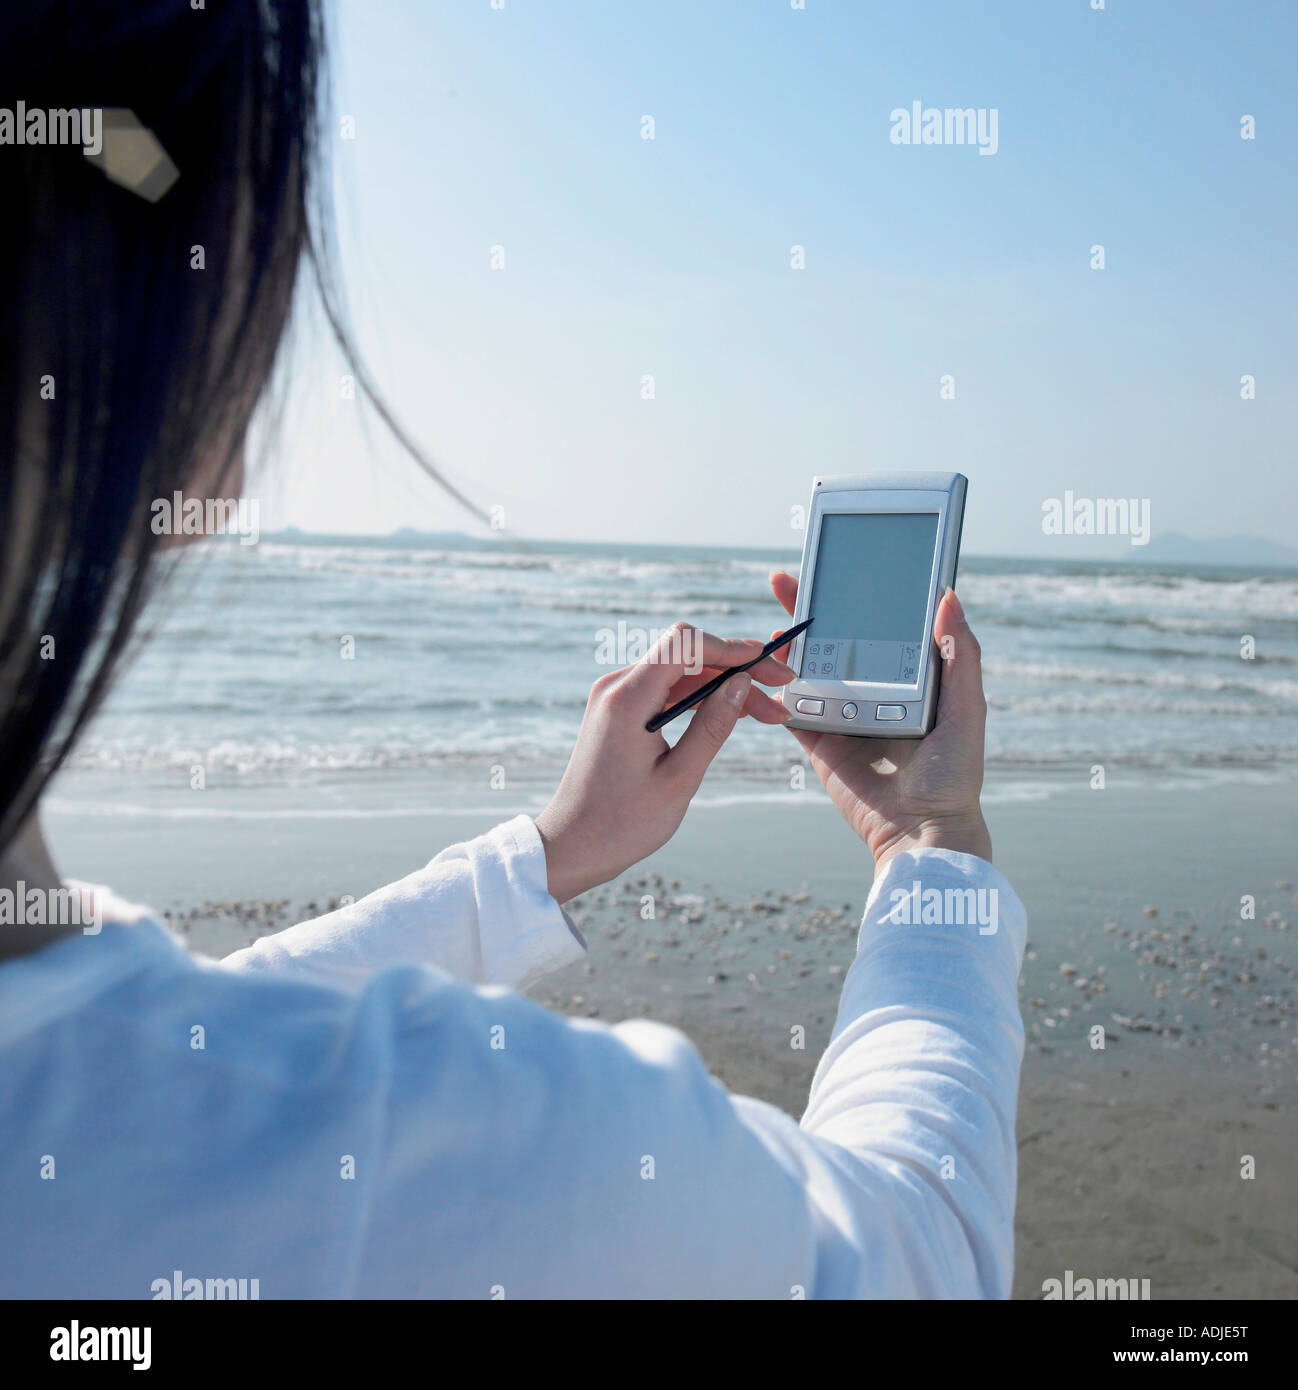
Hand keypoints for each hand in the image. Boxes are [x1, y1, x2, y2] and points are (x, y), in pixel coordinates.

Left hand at [535, 623, 795, 902]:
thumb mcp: (679, 779)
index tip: (766, 664)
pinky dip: (698, 697)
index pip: (684, 644)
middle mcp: (615, 688)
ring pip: (679, 672)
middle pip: (685, 655)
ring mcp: (614, 698)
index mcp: (627, 700)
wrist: (572, 846)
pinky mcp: (618, 712)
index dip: (730, 647)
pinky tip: (729, 714)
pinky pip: (664, 690)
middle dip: (734, 668)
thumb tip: (741, 684)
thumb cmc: (621, 823)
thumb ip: (712, 727)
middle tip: (777, 692)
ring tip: (764, 712)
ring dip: (721, 685)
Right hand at [769, 572, 991, 869]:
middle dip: (809, 610)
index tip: (840, 569)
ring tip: (772, 625)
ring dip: (786, 646)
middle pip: (834, 640)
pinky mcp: (819, 741)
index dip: (858, 597)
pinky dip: (772, 689)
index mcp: (908, 680)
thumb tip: (949, 597)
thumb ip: (959, 656)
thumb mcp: (966, 710)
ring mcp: (842, 714)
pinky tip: (759, 665)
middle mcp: (873, 691)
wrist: (920, 833)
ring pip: (807, 669)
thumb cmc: (953, 776)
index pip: (879, 627)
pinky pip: (790, 709)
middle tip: (787, 580)